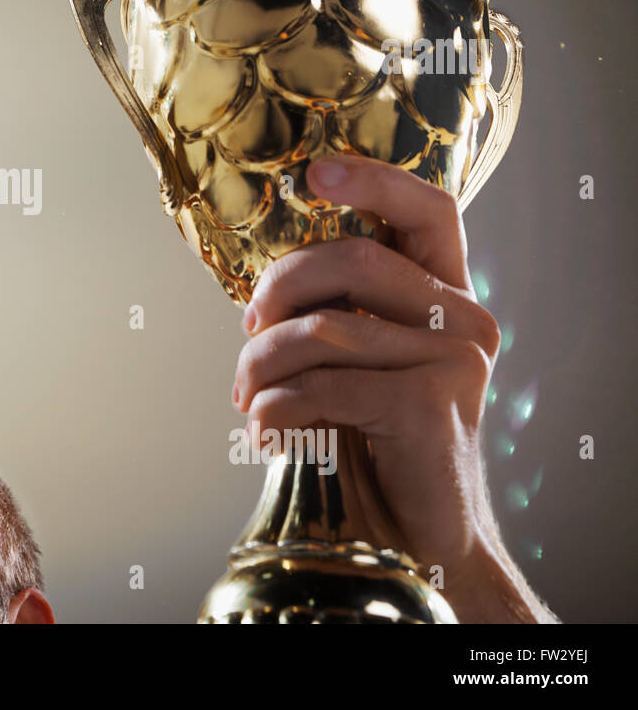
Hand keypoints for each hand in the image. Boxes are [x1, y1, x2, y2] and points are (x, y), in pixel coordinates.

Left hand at [231, 154, 556, 621]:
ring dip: (261, 364)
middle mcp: (464, 319)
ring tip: (245, 397)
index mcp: (446, 296)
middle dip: (279, 287)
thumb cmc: (373, 441)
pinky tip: (265, 433)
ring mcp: (453, 361)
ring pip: (323, 328)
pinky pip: (323, 383)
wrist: (416, 535)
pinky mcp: (429, 404)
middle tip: (246, 328)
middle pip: (355, 258)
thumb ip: (336, 315)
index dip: (374, 181)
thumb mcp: (356, 364)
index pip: (430, 210)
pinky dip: (274, 407)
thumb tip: (260, 288)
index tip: (314, 174)